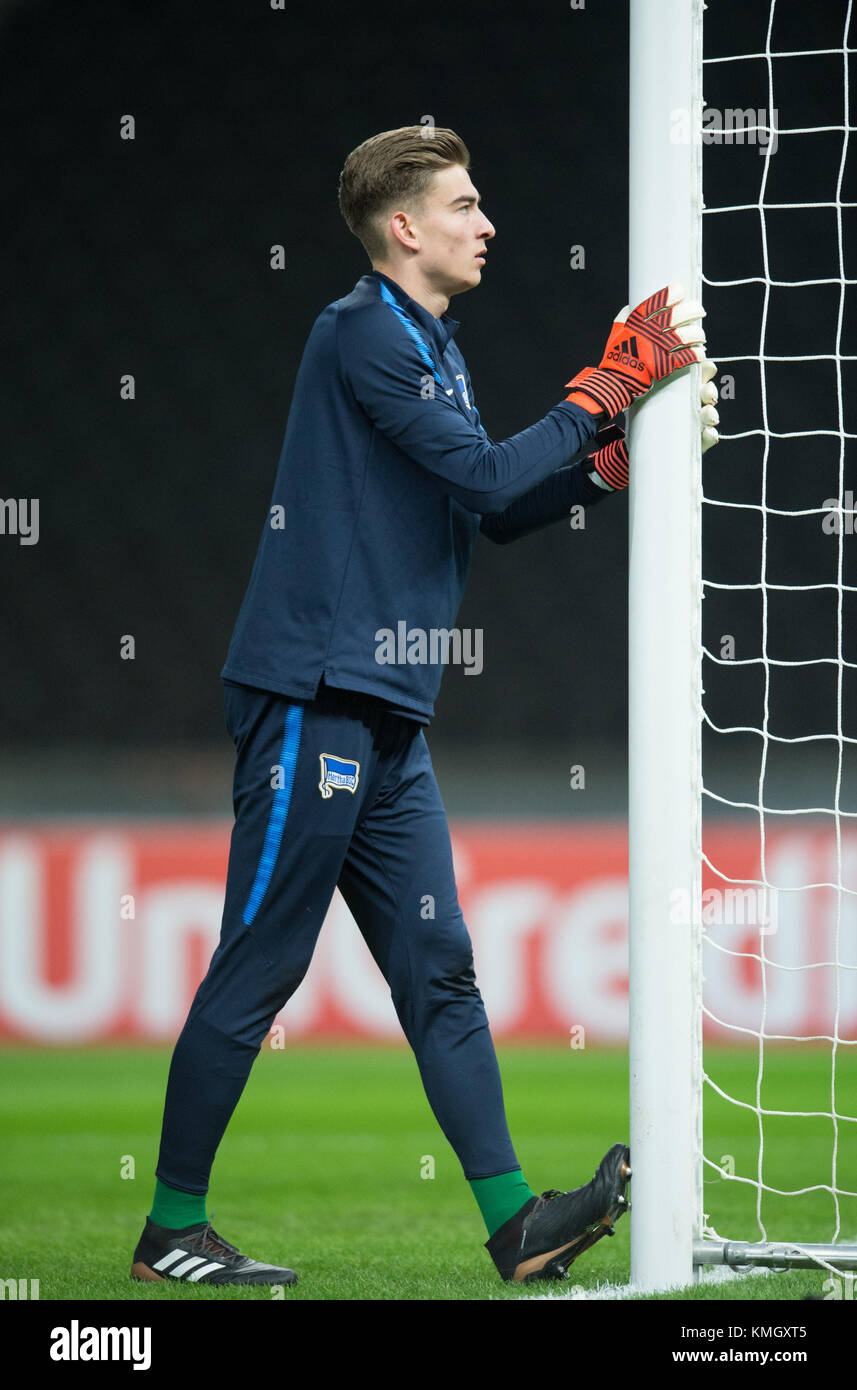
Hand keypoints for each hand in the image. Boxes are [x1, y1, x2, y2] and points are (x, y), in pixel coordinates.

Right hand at [565, 284, 706, 418]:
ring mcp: (658, 348)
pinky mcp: (665, 364)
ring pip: (687, 336)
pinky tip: (701, 354)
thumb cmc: (615, 356)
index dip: (673, 293)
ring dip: (698, 335)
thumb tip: (631, 306)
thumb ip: (625, 316)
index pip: (658, 301)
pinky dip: (697, 355)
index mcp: (637, 322)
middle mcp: (650, 332)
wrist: (616, 381)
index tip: (681, 291)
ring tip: (701, 336)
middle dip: (693, 310)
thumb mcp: (616, 331)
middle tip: (700, 311)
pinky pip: (687, 357)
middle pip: (678, 316)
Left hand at [585, 360, 720, 490]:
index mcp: (683, 386)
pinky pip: (709, 436)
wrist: (636, 445)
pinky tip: (708, 433)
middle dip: (710, 391)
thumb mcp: (640, 397)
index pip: (700, 373)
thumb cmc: (642, 414)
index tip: (703, 368)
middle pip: (709, 392)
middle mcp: (693, 401)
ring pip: (711, 413)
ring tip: (706, 414)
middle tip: (706, 395)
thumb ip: (641, 384)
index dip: (705, 369)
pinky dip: (710, 435)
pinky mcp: (696, 441)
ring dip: (711, 413)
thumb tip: (634, 372)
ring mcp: (696, 421)